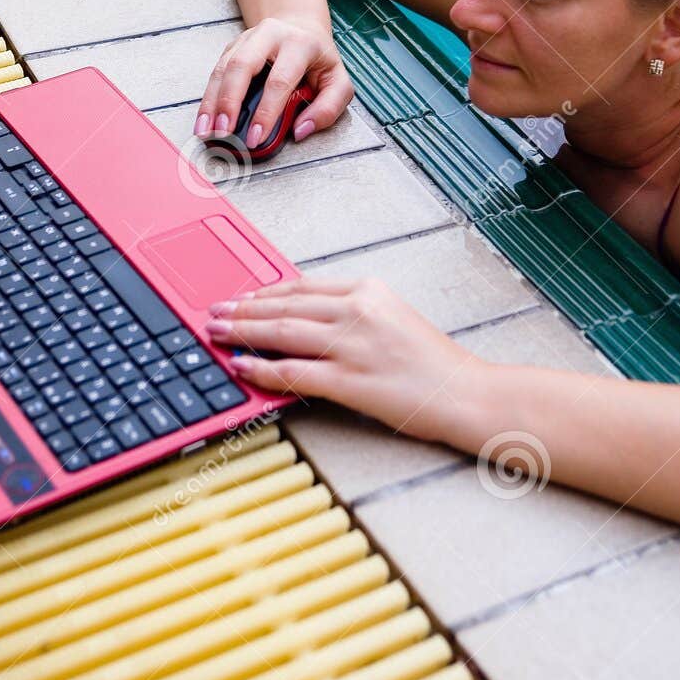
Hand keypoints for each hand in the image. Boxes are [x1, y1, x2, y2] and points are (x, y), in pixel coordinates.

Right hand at [193, 17, 353, 146]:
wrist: (302, 27)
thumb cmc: (319, 59)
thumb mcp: (337, 81)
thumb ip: (328, 109)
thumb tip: (301, 131)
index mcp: (300, 43)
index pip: (279, 80)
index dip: (266, 111)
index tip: (256, 137)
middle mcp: (271, 35)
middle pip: (242, 65)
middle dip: (230, 101)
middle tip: (224, 131)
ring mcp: (248, 38)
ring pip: (224, 68)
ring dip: (212, 102)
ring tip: (207, 130)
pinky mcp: (233, 46)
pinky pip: (216, 71)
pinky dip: (209, 97)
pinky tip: (205, 118)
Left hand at [206, 275, 478, 442]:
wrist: (465, 392)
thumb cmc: (432, 362)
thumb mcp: (393, 318)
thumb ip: (352, 313)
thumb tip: (304, 318)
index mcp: (368, 290)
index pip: (302, 287)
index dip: (265, 293)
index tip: (242, 298)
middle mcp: (358, 310)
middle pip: (285, 306)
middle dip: (243, 310)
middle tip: (214, 313)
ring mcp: (353, 345)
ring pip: (282, 332)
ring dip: (243, 333)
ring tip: (217, 334)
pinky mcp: (350, 380)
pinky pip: (293, 372)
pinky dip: (261, 369)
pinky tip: (241, 367)